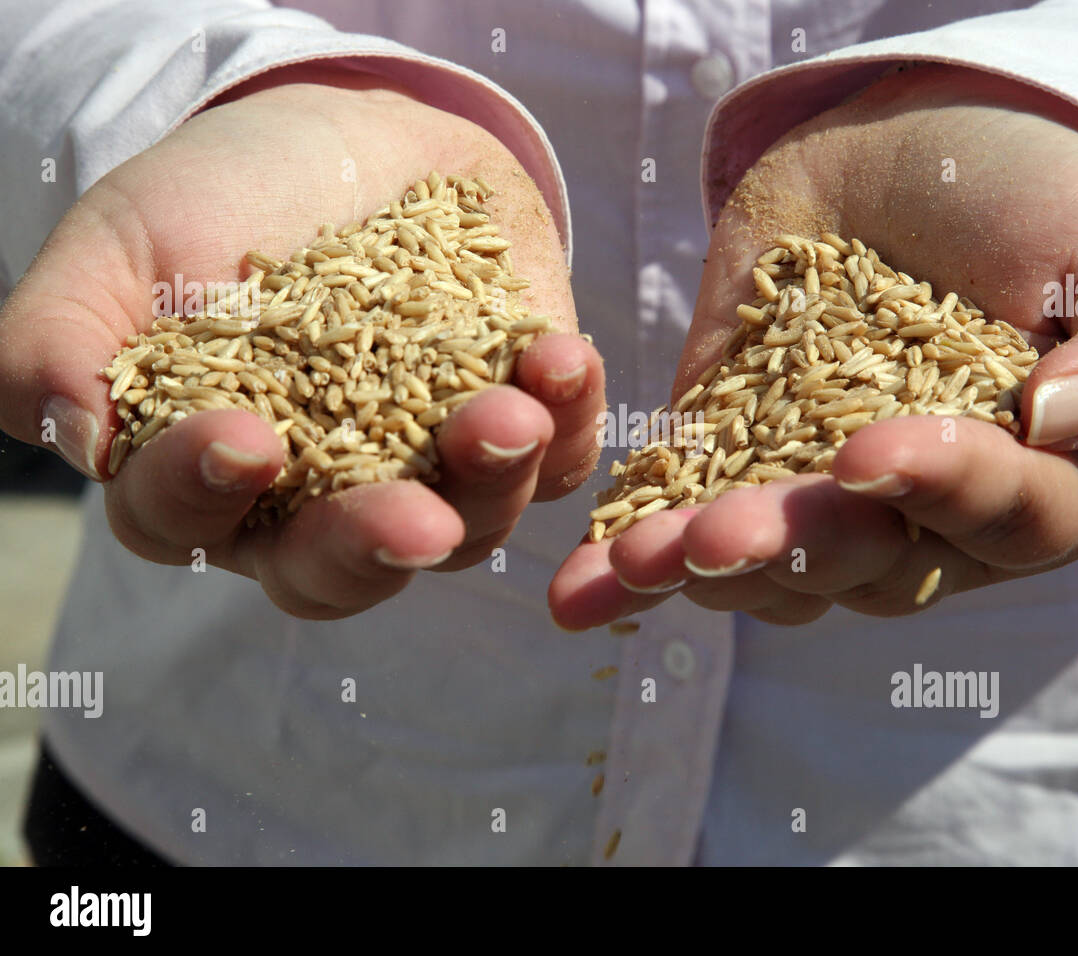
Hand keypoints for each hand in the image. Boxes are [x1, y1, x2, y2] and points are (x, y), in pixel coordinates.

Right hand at [0, 66, 603, 618]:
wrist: (352, 138)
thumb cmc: (223, 199)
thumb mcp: (120, 244)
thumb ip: (61, 341)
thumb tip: (73, 438)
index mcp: (208, 475)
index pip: (187, 522)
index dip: (207, 495)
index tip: (243, 440)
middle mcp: (319, 500)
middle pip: (337, 569)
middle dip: (375, 543)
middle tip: (414, 519)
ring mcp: (429, 474)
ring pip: (466, 529)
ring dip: (492, 481)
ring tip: (511, 412)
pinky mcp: (520, 432)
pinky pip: (558, 460)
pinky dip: (570, 420)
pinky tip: (562, 361)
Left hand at [550, 64, 1077, 627]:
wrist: (909, 144)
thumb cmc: (1041, 196)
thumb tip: (1067, 423)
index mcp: (1039, 482)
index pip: (1007, 520)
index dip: (941, 493)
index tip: (872, 448)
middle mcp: (930, 516)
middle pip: (876, 566)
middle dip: (799, 551)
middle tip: (723, 535)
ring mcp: (823, 497)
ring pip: (774, 570)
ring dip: (702, 572)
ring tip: (637, 561)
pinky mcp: (732, 461)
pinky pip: (688, 527)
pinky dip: (632, 565)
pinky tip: (580, 592)